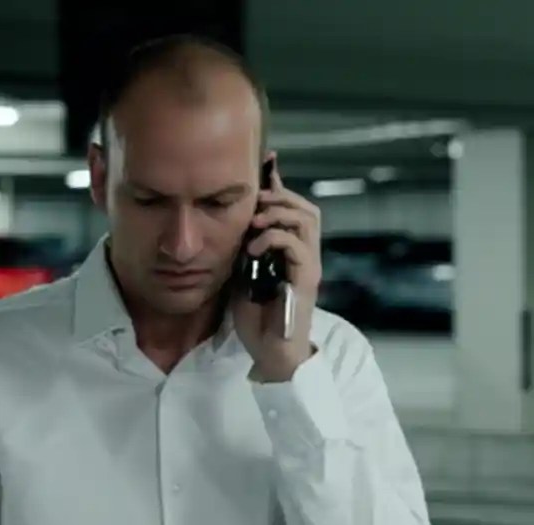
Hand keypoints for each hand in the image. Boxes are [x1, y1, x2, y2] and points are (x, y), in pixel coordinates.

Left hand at [233, 154, 321, 381]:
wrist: (270, 351)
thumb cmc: (256, 315)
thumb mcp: (241, 272)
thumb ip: (241, 248)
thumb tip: (225, 223)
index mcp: (291, 250)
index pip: (292, 208)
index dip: (279, 186)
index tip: (264, 165)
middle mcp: (305, 254)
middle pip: (305, 208)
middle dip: (279, 198)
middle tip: (254, 202)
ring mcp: (308, 265)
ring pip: (306, 220)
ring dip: (277, 214)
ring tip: (254, 222)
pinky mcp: (305, 279)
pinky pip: (296, 247)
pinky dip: (274, 239)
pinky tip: (253, 248)